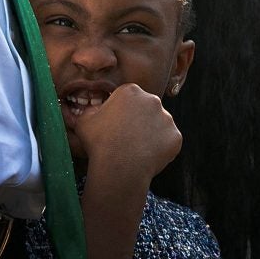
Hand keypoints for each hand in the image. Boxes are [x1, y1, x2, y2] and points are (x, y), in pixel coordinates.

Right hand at [65, 82, 180, 182]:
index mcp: (131, 91)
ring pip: (159, 124)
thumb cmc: (99, 143)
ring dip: (151, 133)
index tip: (115, 127)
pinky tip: (147, 156)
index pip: (128, 98)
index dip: (121, 113)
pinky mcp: (175, 136)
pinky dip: (160, 148)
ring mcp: (167, 118)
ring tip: (137, 149)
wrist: (119, 167)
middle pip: (146, 108)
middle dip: (138, 120)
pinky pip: (168, 141)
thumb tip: (90, 109)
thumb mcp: (84, 121)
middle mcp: (152, 99)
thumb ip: (90, 110)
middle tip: (127, 138)